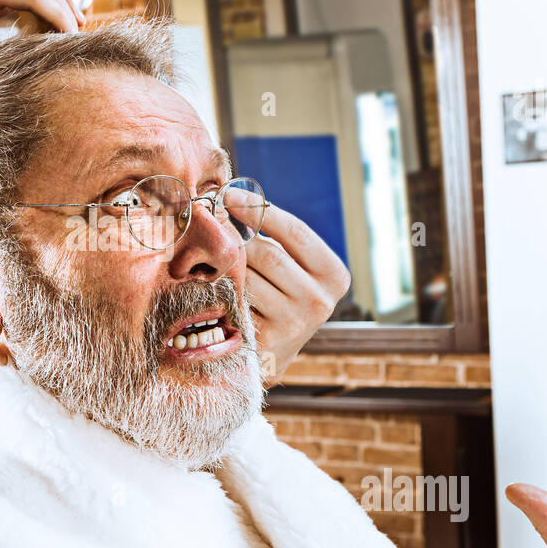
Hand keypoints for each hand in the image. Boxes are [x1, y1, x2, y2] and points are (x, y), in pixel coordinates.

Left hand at [226, 193, 349, 386]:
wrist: (274, 353)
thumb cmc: (281, 295)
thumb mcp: (295, 267)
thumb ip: (277, 238)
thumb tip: (232, 198)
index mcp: (334, 276)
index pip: (296, 232)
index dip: (260, 210)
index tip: (230, 194)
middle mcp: (320, 302)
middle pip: (267, 254)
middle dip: (236, 236)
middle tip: (212, 223)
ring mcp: (294, 324)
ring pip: (248, 278)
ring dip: (226, 264)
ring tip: (213, 256)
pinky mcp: (266, 340)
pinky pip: (234, 301)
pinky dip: (221, 289)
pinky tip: (212, 282)